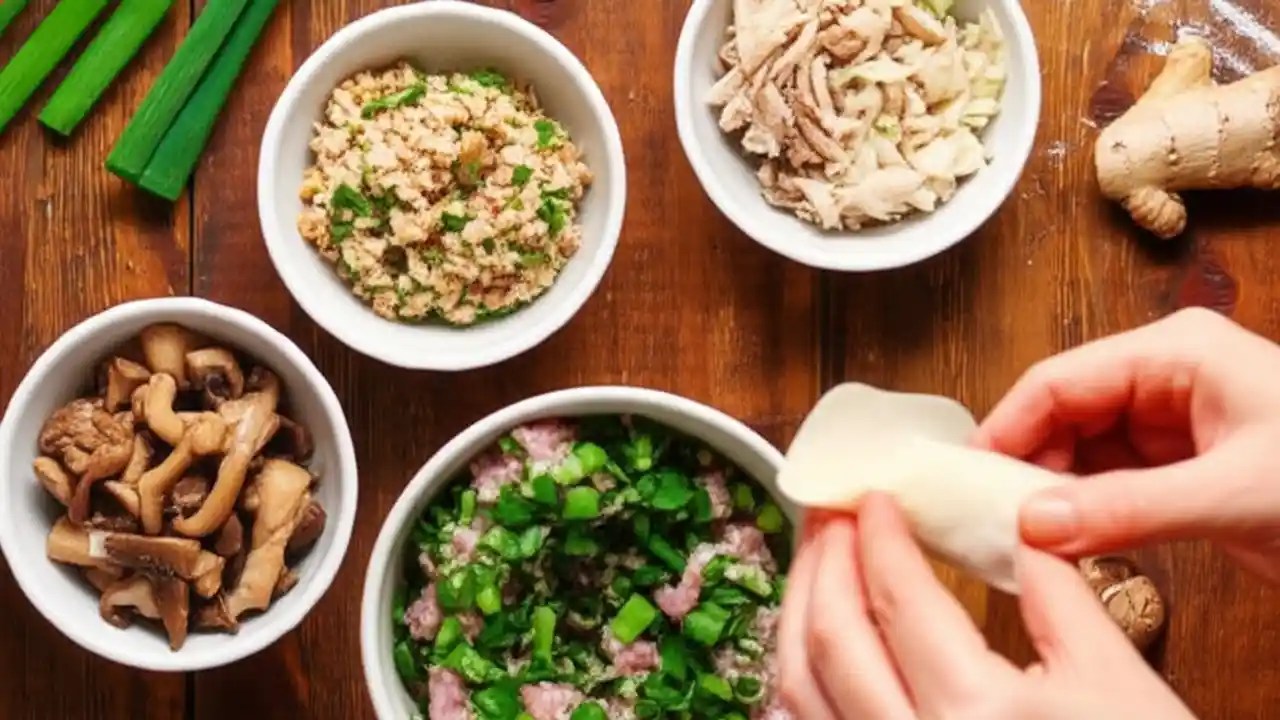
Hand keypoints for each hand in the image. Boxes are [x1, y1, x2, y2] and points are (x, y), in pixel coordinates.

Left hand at [777, 495, 1194, 719]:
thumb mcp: (1115, 678)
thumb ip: (1057, 592)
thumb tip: (1015, 526)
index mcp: (974, 711)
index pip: (900, 600)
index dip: (878, 538)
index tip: (874, 496)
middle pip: (831, 637)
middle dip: (823, 561)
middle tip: (833, 512)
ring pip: (800, 686)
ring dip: (800, 611)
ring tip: (816, 560)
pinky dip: (804, 674)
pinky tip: (818, 640)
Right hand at [974, 308, 1279, 582]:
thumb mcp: (1235, 495)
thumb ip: (1132, 508)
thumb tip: (1035, 522)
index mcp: (1177, 354)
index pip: (1059, 381)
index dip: (1007, 429)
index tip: (967, 479)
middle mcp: (1166, 380)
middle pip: (1064, 415)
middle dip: (1027, 466)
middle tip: (991, 517)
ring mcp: (1174, 424)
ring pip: (1083, 453)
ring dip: (1054, 493)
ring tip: (1021, 535)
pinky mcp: (1182, 469)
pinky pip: (1111, 485)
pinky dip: (1086, 513)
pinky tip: (1065, 542)